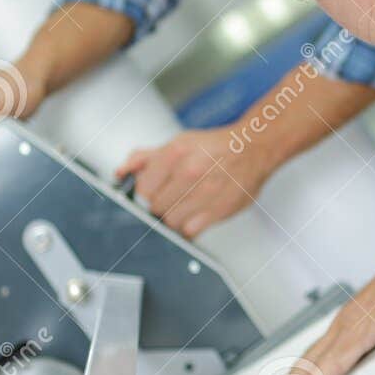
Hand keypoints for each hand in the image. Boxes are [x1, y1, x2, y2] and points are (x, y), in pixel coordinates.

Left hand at [115, 128, 266, 237]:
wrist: (252, 148)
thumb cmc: (215, 147)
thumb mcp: (177, 143)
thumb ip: (145, 158)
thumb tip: (122, 172)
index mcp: (175, 152)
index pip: (143, 188)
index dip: (145, 193)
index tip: (152, 193)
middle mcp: (190, 171)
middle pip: (156, 207)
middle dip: (160, 205)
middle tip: (171, 197)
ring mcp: (206, 192)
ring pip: (171, 221)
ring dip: (174, 217)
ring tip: (184, 205)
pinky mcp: (219, 210)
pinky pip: (191, 230)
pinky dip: (189, 226)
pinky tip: (195, 214)